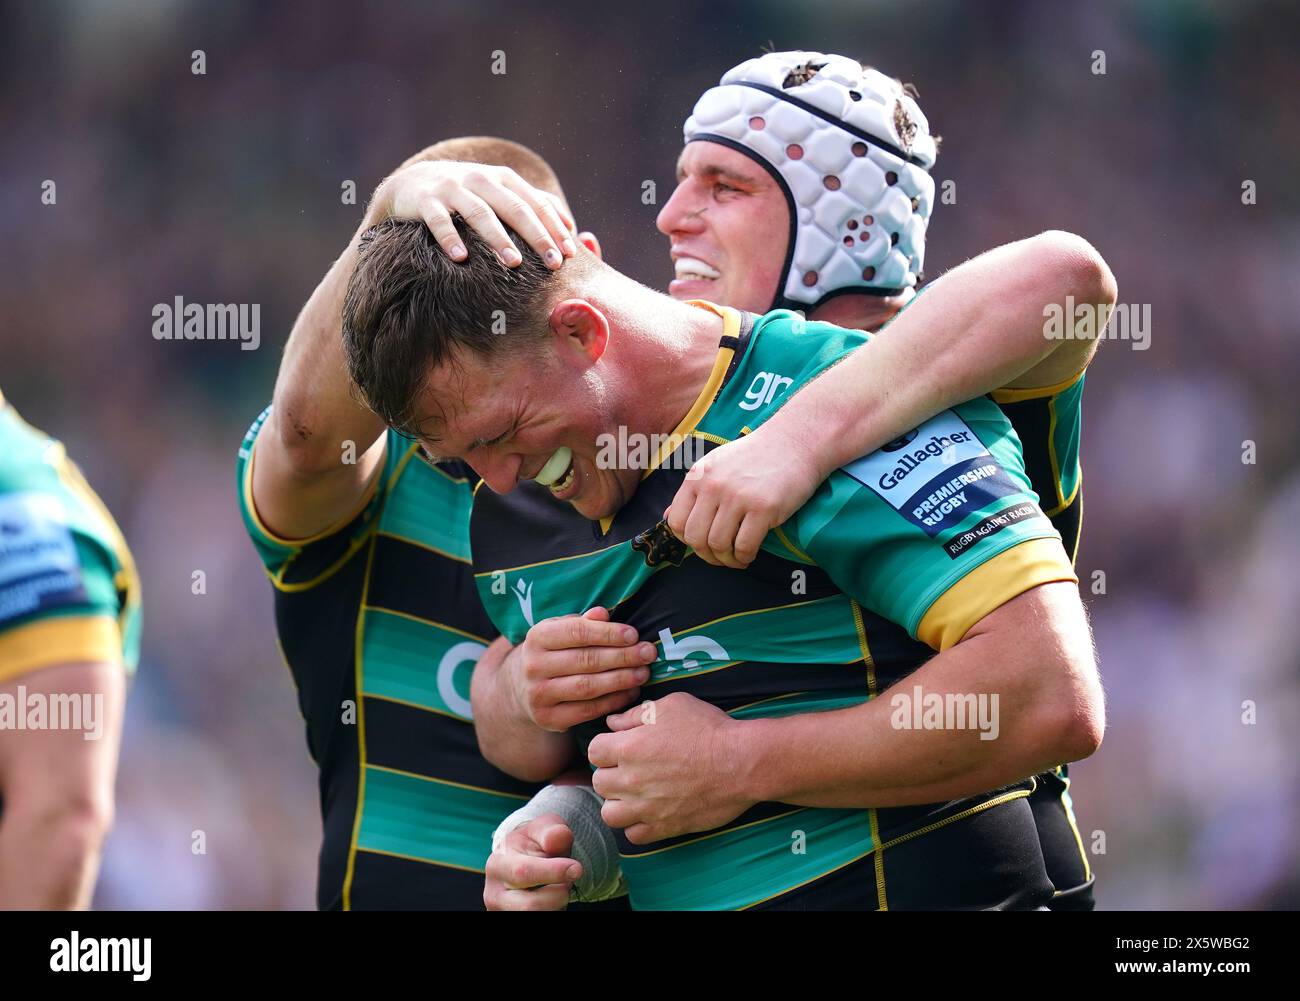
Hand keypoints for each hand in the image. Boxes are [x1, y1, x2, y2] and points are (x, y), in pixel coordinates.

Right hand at [364, 160, 575, 268]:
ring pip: (480, 214)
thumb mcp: (500, 194)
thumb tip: (572, 227)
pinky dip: (450, 238)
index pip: (535, 203)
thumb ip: (534, 206)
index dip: (553, 227)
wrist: (411, 185)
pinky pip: (440, 221)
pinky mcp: (426, 201)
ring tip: (513, 263)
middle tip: (552, 264)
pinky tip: (461, 258)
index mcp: (503, 179)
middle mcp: (480, 180)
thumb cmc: (467, 196)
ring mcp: (452, 189)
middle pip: (514, 208)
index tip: (569, 253)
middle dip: (536, 237)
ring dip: (498, 239)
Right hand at [483, 814, 581, 910]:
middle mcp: (494, 893)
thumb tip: (559, 835)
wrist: (524, 859)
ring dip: (558, 903)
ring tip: (559, 887)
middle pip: (530, 905)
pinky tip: (553, 898)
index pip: (524, 872)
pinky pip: (543, 919)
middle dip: (558, 894)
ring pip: (539, 915)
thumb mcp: (543, 829)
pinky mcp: (513, 920)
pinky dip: (555, 909)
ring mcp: (503, 912)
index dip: (553, 872)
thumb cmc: (536, 842)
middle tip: (568, 880)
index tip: (577, 869)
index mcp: (498, 864)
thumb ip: (551, 831)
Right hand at [507, 607, 657, 731]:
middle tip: (648, 653)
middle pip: (586, 660)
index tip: (634, 635)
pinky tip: (631, 691)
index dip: (608, 633)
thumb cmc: (553, 652)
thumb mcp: (561, 631)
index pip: (576, 632)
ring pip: (588, 687)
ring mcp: (539, 695)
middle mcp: (534, 666)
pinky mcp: (548, 718)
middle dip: (622, 657)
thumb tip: (604, 614)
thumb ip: (583, 622)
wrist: (521, 688)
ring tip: (644, 673)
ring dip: (621, 680)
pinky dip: (613, 701)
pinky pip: (588, 710)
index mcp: (537, 637)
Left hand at [588, 692, 754, 843]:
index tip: (621, 745)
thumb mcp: (670, 706)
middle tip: (631, 767)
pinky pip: (634, 835)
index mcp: (628, 748)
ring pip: (609, 813)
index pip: (594, 751)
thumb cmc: (708, 729)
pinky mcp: (665, 827)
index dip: (607, 746)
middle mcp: (631, 780)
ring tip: (635, 793)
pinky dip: (637, 825)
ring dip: (618, 802)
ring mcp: (647, 808)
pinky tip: (650, 811)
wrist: (742, 762)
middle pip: (599, 782)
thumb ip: (636, 714)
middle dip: (611, 772)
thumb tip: (614, 724)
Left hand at [665, 424, 822, 567]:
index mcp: (698, 476)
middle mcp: (713, 486)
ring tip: (736, 559)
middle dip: (707, 555)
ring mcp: (738, 497)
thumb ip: (693, 491)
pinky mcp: (763, 508)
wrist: (795, 442)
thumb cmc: (756, 456)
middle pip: (695, 538)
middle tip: (720, 558)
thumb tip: (667, 517)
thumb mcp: (717, 465)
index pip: (676, 521)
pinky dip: (744, 557)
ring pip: (719, 545)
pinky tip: (749, 555)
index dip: (686, 541)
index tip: (701, 544)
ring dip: (727, 560)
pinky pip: (744, 546)